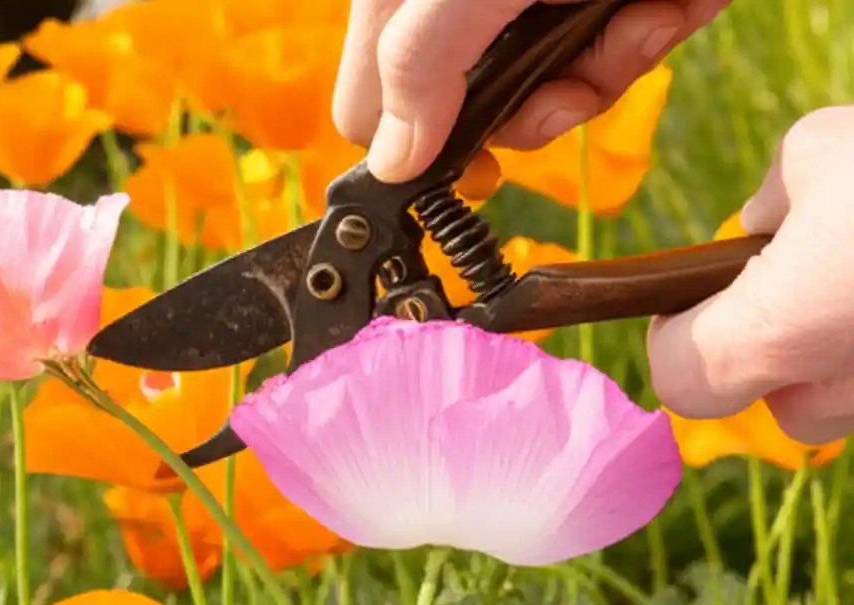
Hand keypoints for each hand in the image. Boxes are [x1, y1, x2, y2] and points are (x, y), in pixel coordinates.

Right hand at [332, 0, 730, 182]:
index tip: (478, 159)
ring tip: (648, 16)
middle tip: (579, 85)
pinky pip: (619, 42)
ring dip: (612, 65)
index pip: (369, 108)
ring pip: (556, 85)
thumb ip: (417, 65)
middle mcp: (459, 4)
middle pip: (475, 110)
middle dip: (539, 104)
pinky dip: (656, 26)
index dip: (420, 145)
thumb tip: (392, 166)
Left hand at [647, 106, 853, 443]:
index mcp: (780, 330)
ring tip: (844, 287)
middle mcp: (840, 385)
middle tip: (790, 294)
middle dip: (772, 364)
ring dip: (831, 364)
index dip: (675, 343)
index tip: (686, 300)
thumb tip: (758, 220)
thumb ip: (770, 197)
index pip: (682, 383)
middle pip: (778, 411)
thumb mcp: (820, 152)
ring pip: (843, 407)